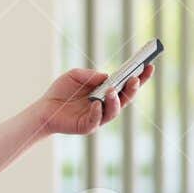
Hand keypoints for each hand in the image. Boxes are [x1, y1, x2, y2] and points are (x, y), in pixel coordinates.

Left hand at [32, 64, 152, 136]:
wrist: (44, 108)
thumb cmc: (61, 91)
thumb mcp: (75, 76)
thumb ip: (91, 75)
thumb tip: (107, 77)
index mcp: (106, 92)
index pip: (127, 85)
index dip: (140, 77)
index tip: (149, 65)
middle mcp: (106, 105)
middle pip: (125, 99)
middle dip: (133, 89)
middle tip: (136, 79)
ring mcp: (98, 117)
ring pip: (113, 111)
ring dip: (115, 100)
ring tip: (112, 90)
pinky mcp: (87, 126)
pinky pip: (96, 120)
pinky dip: (98, 111)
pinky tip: (95, 103)